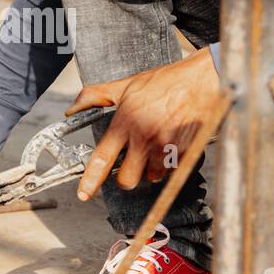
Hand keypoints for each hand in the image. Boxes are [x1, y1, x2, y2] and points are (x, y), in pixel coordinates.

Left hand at [66, 48, 221, 199]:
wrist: (201, 81)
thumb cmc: (165, 82)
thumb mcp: (127, 85)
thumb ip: (97, 96)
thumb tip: (72, 108)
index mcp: (126, 122)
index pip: (102, 158)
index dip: (91, 180)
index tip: (84, 193)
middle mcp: (144, 137)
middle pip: (127, 179)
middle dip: (127, 177)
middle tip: (131, 163)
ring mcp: (165, 147)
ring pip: (151, 177)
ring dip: (152, 168)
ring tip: (156, 145)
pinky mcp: (184, 152)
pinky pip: (171, 171)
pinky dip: (170, 163)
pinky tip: (171, 143)